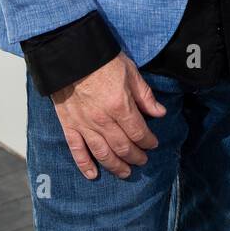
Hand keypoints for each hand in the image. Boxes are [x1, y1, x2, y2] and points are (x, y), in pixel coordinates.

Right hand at [51, 52, 167, 179]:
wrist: (70, 55)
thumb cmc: (102, 60)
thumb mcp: (130, 72)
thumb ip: (145, 95)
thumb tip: (160, 113)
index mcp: (121, 106)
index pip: (138, 132)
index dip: (148, 141)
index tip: (153, 144)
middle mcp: (103, 121)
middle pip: (122, 147)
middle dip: (135, 156)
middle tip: (142, 161)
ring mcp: (85, 126)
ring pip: (103, 154)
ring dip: (116, 166)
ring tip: (126, 173)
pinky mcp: (69, 126)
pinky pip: (77, 151)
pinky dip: (85, 165)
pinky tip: (93, 175)